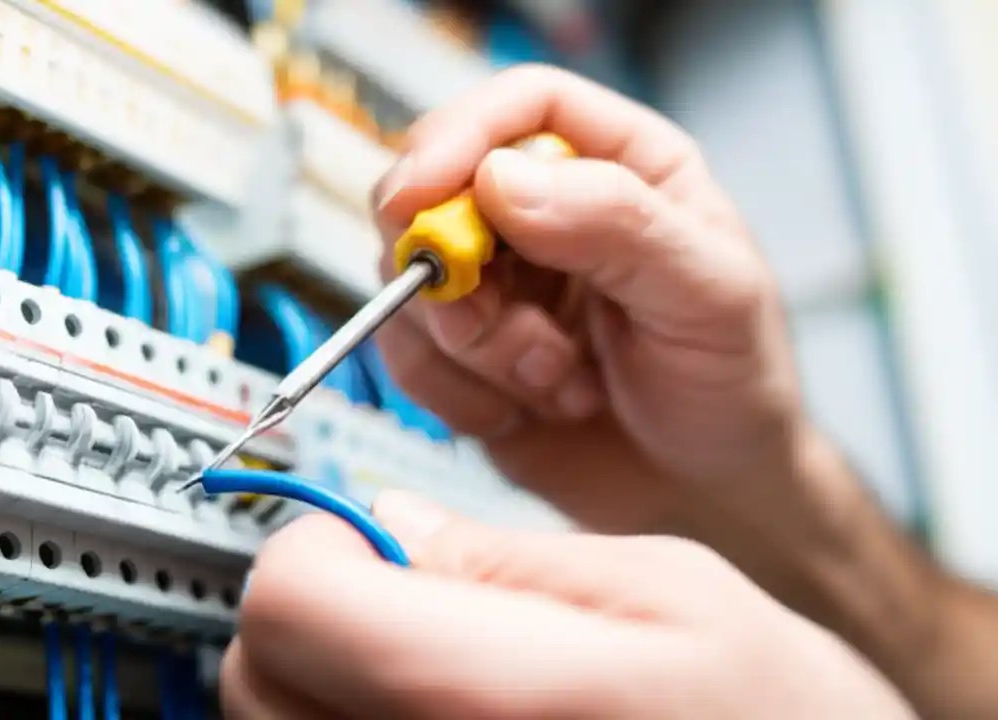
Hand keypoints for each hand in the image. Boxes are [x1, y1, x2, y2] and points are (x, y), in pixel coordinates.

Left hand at [221, 492, 914, 719]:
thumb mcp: (678, 597)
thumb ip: (510, 560)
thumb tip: (394, 529)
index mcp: (492, 698)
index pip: (286, 605)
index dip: (317, 547)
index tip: (363, 540)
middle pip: (255, 679)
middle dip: (313, 614)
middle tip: (402, 602)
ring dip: (325, 681)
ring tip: (433, 669)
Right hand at [373, 64, 809, 539]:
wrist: (708, 497)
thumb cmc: (732, 388)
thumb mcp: (709, 296)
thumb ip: (617, 225)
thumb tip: (499, 181)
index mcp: (620, 167)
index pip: (518, 106)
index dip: (459, 137)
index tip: (421, 194)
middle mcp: (546, 215)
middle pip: (436, 187)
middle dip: (453, 267)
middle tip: (501, 324)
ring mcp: (497, 286)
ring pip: (410, 280)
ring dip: (474, 346)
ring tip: (558, 379)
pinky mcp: (463, 356)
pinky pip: (406, 356)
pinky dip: (461, 396)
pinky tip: (531, 409)